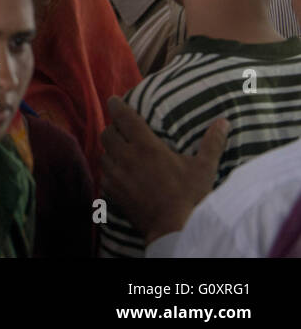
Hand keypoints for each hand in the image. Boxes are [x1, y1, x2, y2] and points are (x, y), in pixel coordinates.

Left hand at [99, 96, 227, 244]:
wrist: (174, 228)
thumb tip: (223, 121)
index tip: (113, 100)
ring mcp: (117, 175)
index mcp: (146, 146)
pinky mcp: (113, 192)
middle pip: (108, 134)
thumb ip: (212, 142)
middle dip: (112, 128)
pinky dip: (109, 170)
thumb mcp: (204, 168)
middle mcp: (126, 157)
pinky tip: (119, 173)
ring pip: (103, 154)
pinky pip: (104, 175)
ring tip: (120, 150)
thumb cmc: (190, 196)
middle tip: (121, 129)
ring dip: (109, 149)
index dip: (116, 106)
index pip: (124, 118)